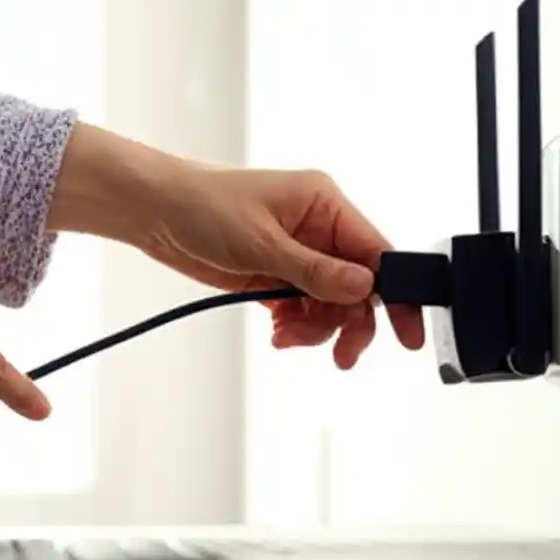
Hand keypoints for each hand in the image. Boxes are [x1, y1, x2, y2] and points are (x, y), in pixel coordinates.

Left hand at [46, 124, 424, 368]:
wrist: (154, 212)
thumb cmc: (202, 205)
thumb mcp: (262, 242)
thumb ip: (315, 271)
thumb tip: (363, 289)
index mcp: (325, 204)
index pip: (378, 252)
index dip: (397, 294)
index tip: (406, 332)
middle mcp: (319, 229)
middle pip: (358, 287)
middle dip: (351, 322)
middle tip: (343, 355)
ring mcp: (298, 254)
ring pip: (330, 305)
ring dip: (316, 330)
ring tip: (286, 338)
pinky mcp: (276, 275)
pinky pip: (303, 310)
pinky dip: (296, 328)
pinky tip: (278, 333)